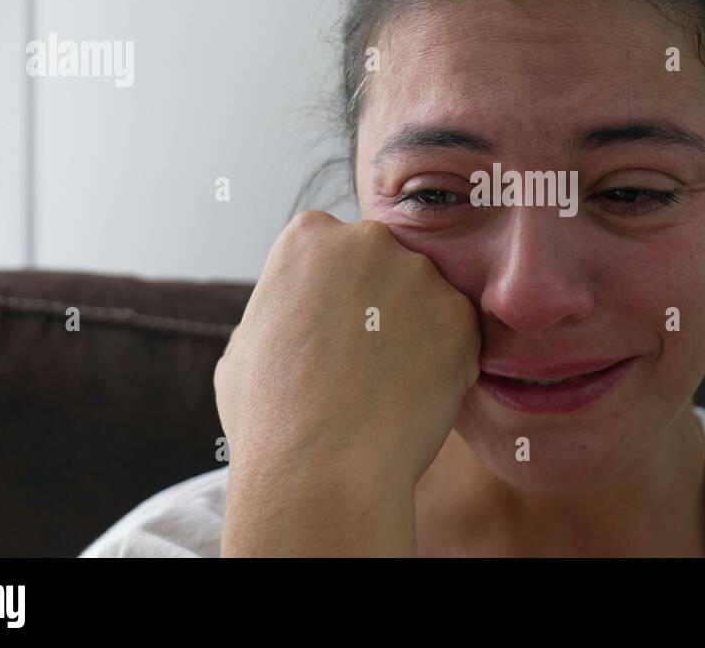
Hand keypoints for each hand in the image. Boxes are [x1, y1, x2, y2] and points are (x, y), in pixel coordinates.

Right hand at [215, 210, 480, 554]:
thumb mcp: (244, 342)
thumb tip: (296, 313)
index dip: (338, 298)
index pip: (338, 252)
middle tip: (366, 362)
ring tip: (388, 386)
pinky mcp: (460, 314)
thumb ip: (280, 310)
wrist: (320, 467)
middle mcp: (368, 239)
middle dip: (382, 305)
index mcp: (308, 236)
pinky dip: (447, 363)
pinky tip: (415, 396)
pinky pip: (459, 335)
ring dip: (417, 332)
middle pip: (387, 265)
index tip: (331, 336)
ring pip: (427, 299)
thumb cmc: (269, 416)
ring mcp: (419, 273)